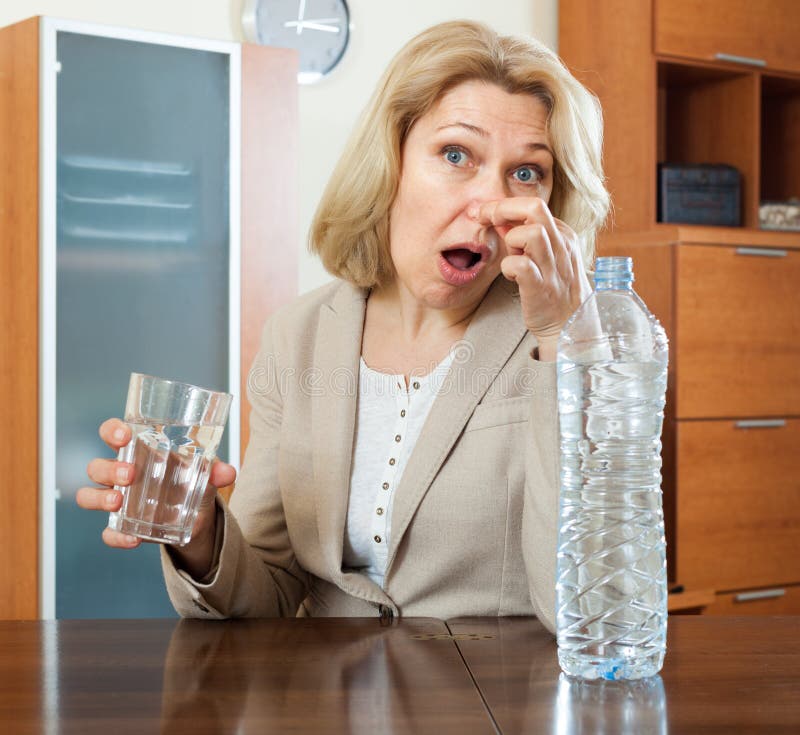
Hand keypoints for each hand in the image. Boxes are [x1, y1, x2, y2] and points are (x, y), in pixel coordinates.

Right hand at [77, 418, 235, 556]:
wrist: (197, 516)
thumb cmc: (192, 479)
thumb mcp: (205, 472)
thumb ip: (216, 470)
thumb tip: (228, 472)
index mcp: (138, 451)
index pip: (113, 434)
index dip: (111, 431)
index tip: (123, 435)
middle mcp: (121, 473)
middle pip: (97, 466)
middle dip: (108, 469)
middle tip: (129, 474)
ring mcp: (118, 500)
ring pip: (89, 496)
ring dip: (99, 498)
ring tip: (118, 503)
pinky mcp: (122, 526)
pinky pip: (108, 532)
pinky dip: (117, 536)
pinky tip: (134, 538)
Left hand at [473, 197, 590, 358]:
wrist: (570, 327)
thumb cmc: (553, 290)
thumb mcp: (545, 257)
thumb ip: (524, 236)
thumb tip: (499, 217)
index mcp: (563, 235)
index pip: (533, 205)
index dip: (505, 208)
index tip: (487, 215)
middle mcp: (562, 247)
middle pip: (535, 207)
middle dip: (503, 209)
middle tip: (487, 221)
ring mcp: (553, 267)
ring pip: (531, 233)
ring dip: (511, 241)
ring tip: (511, 256)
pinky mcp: (541, 288)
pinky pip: (520, 264)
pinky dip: (508, 266)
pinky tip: (511, 275)